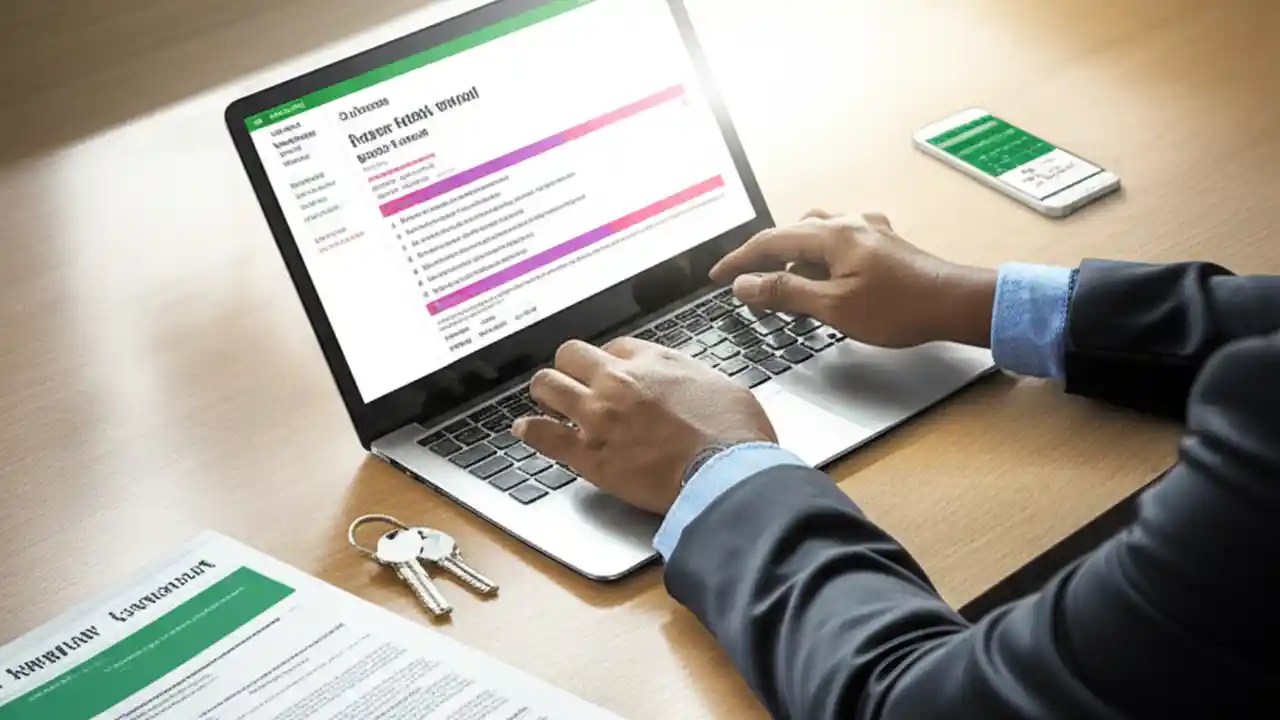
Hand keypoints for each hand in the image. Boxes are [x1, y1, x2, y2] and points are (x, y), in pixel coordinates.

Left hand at [511, 339, 775, 513]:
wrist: (725, 474)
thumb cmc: (734, 435)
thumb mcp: (721, 383)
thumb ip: (689, 376)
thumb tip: (683, 382)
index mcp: (651, 361)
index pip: (613, 346)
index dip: (609, 360)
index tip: (610, 372)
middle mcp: (617, 381)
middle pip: (570, 356)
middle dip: (570, 367)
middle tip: (573, 380)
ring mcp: (597, 416)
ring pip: (547, 386)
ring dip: (547, 392)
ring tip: (548, 401)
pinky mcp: (587, 455)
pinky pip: (542, 434)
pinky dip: (530, 430)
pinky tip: (525, 429)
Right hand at [709, 211, 996, 348]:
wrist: (955, 304)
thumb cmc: (900, 308)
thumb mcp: (833, 306)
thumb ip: (785, 292)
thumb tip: (745, 284)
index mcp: (832, 236)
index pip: (770, 242)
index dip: (739, 260)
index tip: (717, 276)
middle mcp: (849, 225)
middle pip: (792, 233)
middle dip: (766, 257)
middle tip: (750, 285)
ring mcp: (868, 231)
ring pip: (816, 236)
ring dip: (795, 257)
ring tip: (788, 287)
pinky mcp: (883, 244)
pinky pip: (839, 242)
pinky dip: (820, 258)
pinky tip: (827, 279)